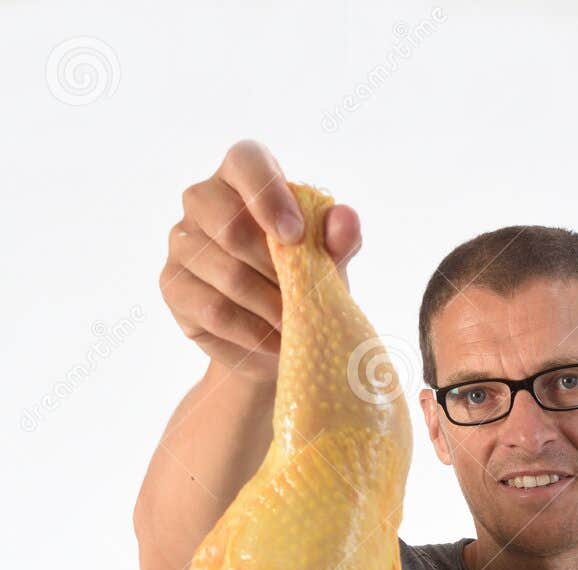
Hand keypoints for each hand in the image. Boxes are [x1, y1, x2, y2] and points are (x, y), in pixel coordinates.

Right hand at [160, 138, 360, 382]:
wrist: (273, 338)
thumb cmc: (302, 283)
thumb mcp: (329, 261)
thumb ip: (338, 238)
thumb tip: (346, 220)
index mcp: (241, 176)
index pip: (246, 161)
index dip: (270, 195)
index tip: (297, 235)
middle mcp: (202, 200)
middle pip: (232, 227)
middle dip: (278, 271)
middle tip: (306, 298)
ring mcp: (182, 242)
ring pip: (228, 275)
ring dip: (271, 308)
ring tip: (296, 325)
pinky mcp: (173, 285)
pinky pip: (215, 311)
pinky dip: (253, 332)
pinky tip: (273, 341)